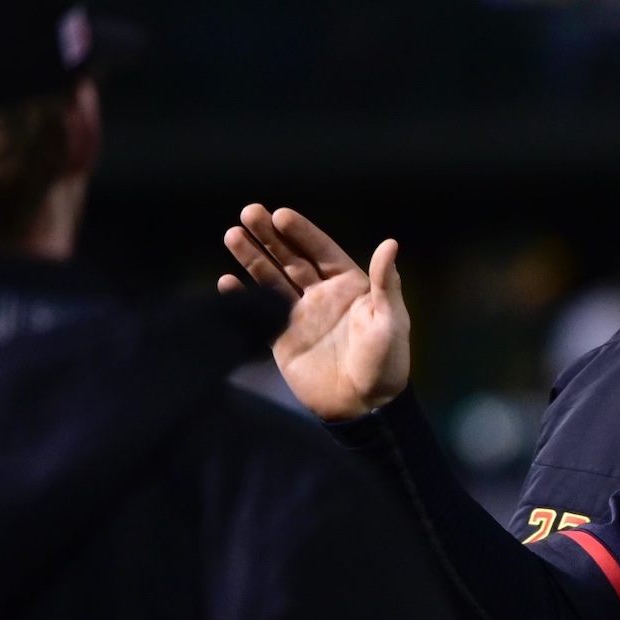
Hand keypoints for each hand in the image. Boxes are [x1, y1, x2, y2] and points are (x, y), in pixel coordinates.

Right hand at [220, 204, 409, 420]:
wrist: (364, 407)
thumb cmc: (386, 364)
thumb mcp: (391, 321)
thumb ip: (386, 283)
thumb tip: (391, 243)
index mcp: (351, 286)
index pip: (322, 250)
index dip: (302, 233)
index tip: (280, 215)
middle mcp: (323, 295)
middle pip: (292, 258)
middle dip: (270, 235)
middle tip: (249, 212)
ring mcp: (300, 315)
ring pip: (271, 279)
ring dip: (252, 257)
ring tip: (231, 234)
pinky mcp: (282, 338)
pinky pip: (258, 312)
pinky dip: (242, 297)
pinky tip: (227, 281)